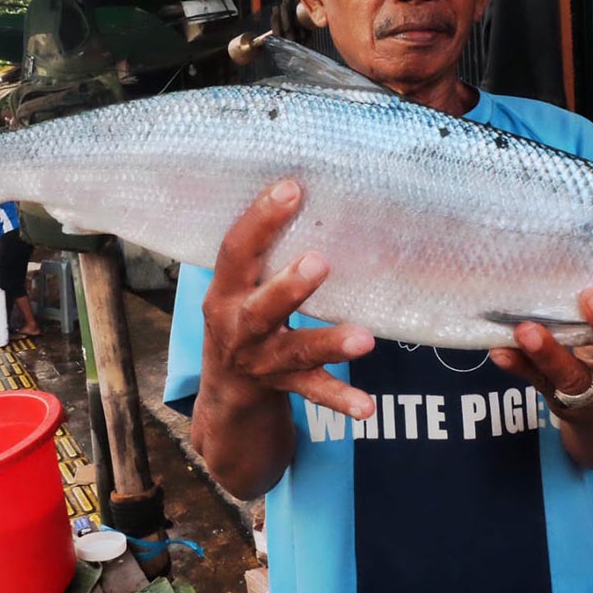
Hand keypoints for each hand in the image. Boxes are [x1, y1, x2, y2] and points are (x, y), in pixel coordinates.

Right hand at [201, 180, 375, 419]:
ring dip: (328, 343)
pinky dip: (339, 400)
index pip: (236, 251)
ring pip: (294, 351)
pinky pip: (313, 391)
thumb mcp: (240, 284)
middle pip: (260, 308)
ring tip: (364, 340)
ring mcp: (260, 360)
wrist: (225, 391)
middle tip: (320, 262)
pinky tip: (368, 408)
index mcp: (224, 291)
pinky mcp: (282, 386)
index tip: (292, 187)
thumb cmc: (242, 314)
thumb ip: (266, 251)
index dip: (260, 219)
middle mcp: (237, 326)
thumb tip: (310, 184)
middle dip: (289, 287)